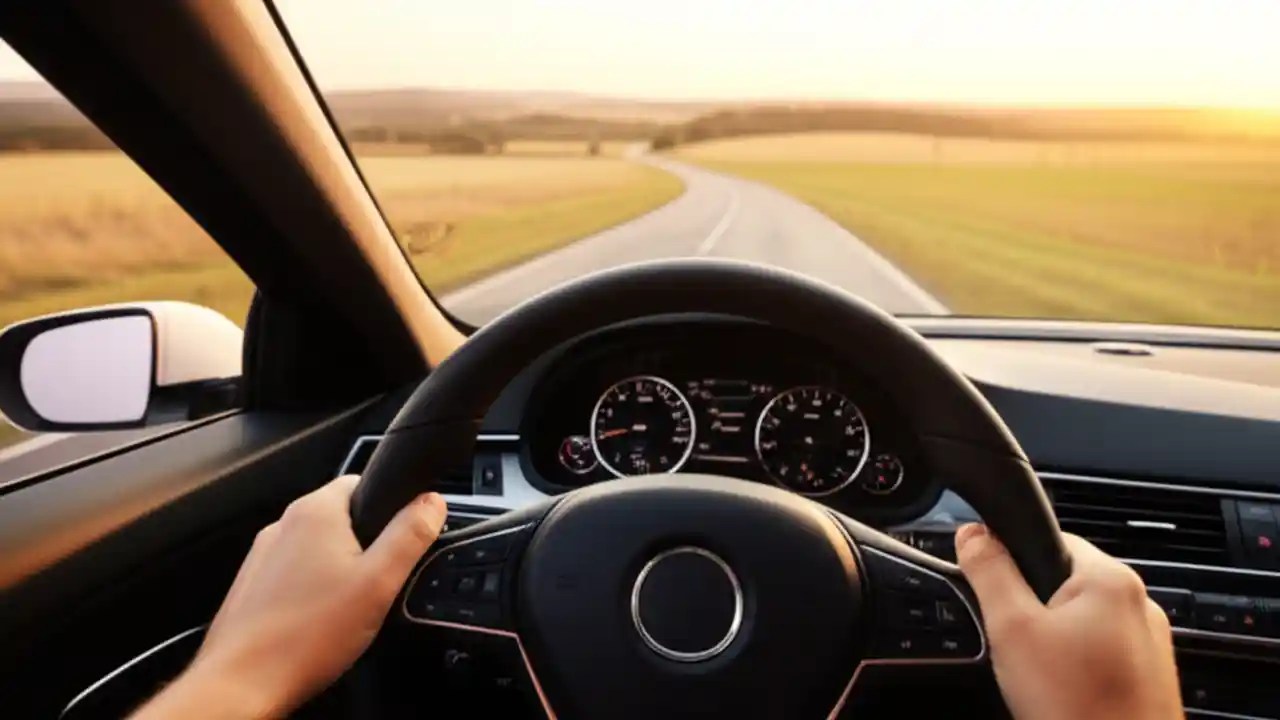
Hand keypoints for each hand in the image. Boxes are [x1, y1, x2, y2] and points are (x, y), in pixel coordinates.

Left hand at [133, 476, 446, 718]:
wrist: (242, 684)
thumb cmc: (307, 636)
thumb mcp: (379, 582)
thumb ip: (409, 536)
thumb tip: (432, 502)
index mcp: (315, 512)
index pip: (362, 481)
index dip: (389, 506)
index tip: (401, 538)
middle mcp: (283, 525)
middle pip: (340, 517)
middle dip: (365, 545)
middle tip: (377, 584)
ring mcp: (262, 555)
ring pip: (316, 548)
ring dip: (336, 569)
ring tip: (347, 610)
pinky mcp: (252, 585)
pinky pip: (294, 575)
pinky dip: (310, 591)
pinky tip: (318, 622)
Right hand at [955, 524, 1182, 719]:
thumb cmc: (1076, 709)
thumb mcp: (1012, 630)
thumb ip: (990, 572)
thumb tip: (973, 534)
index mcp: (1111, 580)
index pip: (1049, 539)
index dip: (1012, 565)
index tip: (998, 600)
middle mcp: (1140, 605)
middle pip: (1063, 584)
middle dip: (1032, 612)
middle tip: (1019, 649)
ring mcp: (1149, 644)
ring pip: (1080, 624)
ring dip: (1054, 643)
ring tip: (1043, 679)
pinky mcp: (1149, 677)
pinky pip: (1099, 654)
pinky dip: (1076, 668)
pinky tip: (1065, 696)